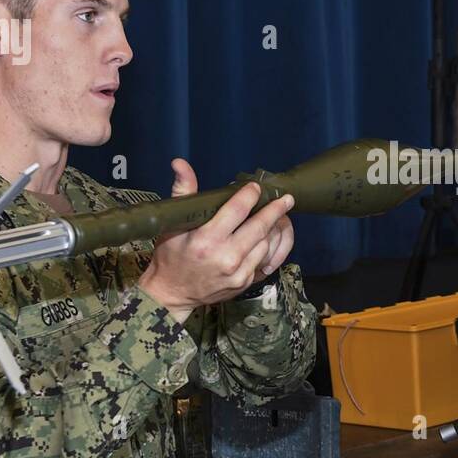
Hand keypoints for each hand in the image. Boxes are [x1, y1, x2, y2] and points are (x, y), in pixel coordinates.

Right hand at [139, 159, 295, 320]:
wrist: (172, 294)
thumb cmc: (170, 256)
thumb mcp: (171, 224)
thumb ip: (182, 192)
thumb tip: (180, 163)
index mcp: (206, 240)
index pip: (236, 211)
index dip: (249, 196)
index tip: (256, 187)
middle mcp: (226, 258)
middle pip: (259, 228)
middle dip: (275, 210)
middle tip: (286, 198)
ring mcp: (238, 273)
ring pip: (266, 244)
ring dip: (274, 228)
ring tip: (279, 215)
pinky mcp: (245, 283)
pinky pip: (267, 260)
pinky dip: (271, 246)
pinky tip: (273, 235)